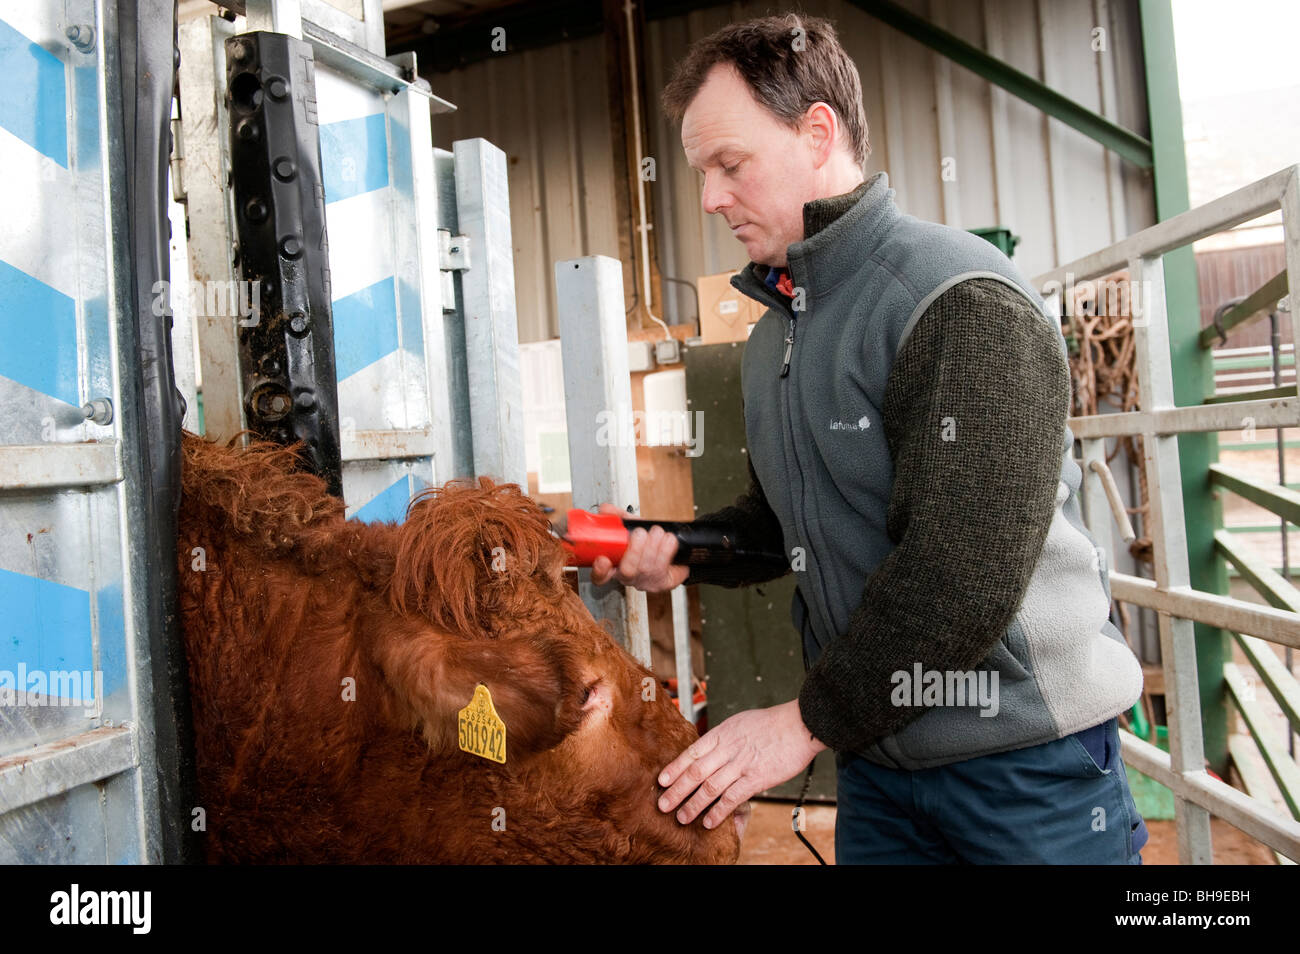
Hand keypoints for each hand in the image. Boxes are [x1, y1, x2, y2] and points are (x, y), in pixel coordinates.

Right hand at [589, 502, 689, 592]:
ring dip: (653, 546)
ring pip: (646, 568)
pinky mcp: (661, 583)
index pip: (600, 576)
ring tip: (657, 532)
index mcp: (615, 564)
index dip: (599, 570)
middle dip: (635, 551)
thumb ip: (618, 518)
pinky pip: (662, 570)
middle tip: (640, 533)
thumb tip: (605, 509)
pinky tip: (668, 540)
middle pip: (626, 572)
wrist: (673, 551)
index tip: (603, 559)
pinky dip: (667, 550)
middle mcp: (628, 576)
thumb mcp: (632, 526)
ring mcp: (644, 581)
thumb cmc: (649, 542)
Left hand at [657, 699, 827, 829]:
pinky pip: (732, 798)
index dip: (675, 768)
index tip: (661, 780)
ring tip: (681, 817)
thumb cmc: (773, 723)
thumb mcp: (740, 722)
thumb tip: (708, 750)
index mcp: (723, 733)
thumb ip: (724, 738)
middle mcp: (728, 749)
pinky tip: (709, 822)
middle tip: (663, 804)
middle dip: (677, 790)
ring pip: (710, 787)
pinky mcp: (757, 779)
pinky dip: (718, 811)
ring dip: (693, 804)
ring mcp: (741, 764)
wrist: (800, 724)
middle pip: (695, 772)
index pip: (692, 752)